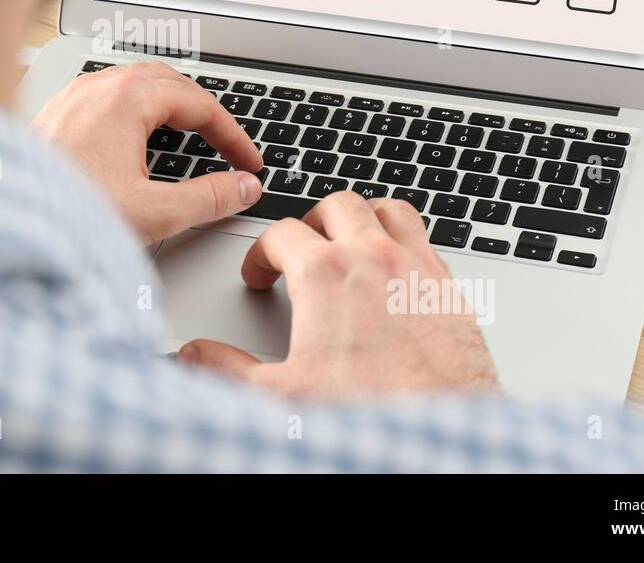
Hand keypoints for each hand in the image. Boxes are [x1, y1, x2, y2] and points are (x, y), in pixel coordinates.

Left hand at [31, 61, 263, 241]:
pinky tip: (133, 141)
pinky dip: (134, 113)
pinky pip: (104, 98)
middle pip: (169, 83)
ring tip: (188, 136)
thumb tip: (243, 188)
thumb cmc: (61, 214)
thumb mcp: (152, 212)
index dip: (232, 136)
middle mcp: (96, 88)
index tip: (248, 164)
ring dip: (168, 107)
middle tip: (224, 144)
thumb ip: (208, 198)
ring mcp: (71, 97)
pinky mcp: (54, 116)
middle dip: (203, 113)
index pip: (199, 104)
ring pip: (134, 86)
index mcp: (126, 99)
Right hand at [178, 192, 499, 395]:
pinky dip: (403, 240)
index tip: (260, 276)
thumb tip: (195, 356)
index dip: (261, 254)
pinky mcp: (448, 286)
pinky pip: (424, 238)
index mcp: (325, 274)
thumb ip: (228, 369)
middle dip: (311, 222)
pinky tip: (395, 268)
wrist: (438, 437)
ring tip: (349, 240)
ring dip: (363, 217)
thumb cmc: (370, 412)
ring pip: (386, 209)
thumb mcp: (282, 395)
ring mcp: (415, 267)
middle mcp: (373, 258)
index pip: (281, 234)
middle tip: (301, 249)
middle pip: (336, 206)